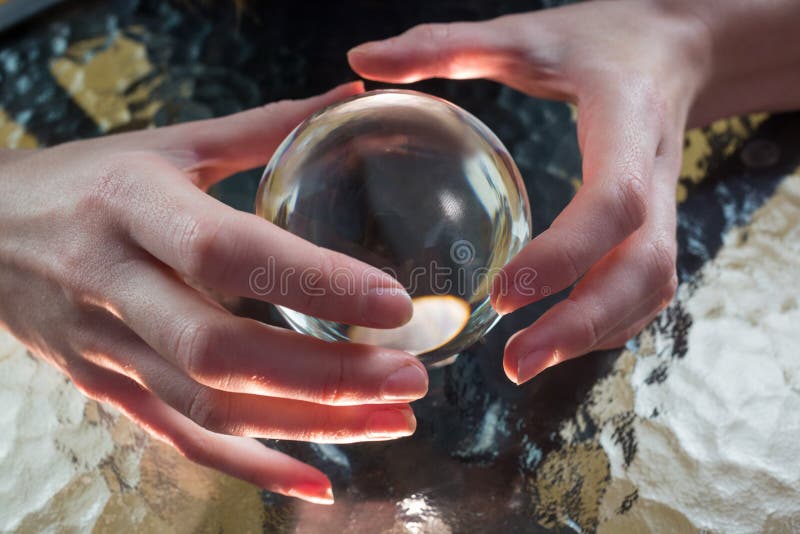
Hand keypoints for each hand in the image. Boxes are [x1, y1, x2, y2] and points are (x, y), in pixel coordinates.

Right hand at [0, 82, 428, 503]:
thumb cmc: (87, 181)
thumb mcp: (167, 144)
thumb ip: (262, 127)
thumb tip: (347, 97)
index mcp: (133, 207)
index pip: (229, 252)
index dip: (315, 282)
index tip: (395, 303)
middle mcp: (116, 286)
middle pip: (223, 352)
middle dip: (327, 374)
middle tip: (412, 376)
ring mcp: (108, 350)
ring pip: (211, 409)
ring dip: (309, 424)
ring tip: (393, 419)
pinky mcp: (109, 390)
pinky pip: (184, 442)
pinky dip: (254, 468)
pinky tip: (319, 482)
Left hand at [348, 3, 711, 383]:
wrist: (674, 46)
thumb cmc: (598, 40)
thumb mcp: (524, 34)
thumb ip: (448, 45)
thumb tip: (363, 57)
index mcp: (627, 123)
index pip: (612, 202)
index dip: (565, 257)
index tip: (503, 297)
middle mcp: (655, 175)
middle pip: (643, 268)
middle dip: (582, 326)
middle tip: (514, 365)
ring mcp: (664, 205)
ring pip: (650, 288)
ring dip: (594, 335)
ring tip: (526, 365)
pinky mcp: (657, 224)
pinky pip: (644, 288)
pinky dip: (606, 323)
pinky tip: (559, 340)